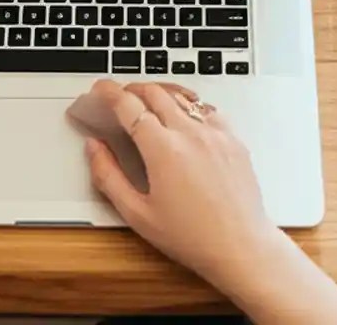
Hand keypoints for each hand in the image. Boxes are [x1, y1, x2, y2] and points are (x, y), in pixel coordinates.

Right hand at [81, 80, 282, 286]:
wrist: (241, 247)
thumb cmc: (193, 237)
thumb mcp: (138, 214)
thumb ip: (109, 176)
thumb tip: (95, 148)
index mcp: (164, 150)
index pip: (128, 105)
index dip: (109, 92)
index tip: (100, 90)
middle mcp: (191, 134)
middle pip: (155, 92)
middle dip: (132, 89)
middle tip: (119, 97)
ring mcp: (216, 133)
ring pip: (182, 96)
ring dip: (160, 93)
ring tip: (147, 102)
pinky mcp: (233, 139)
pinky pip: (207, 108)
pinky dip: (189, 105)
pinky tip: (184, 117)